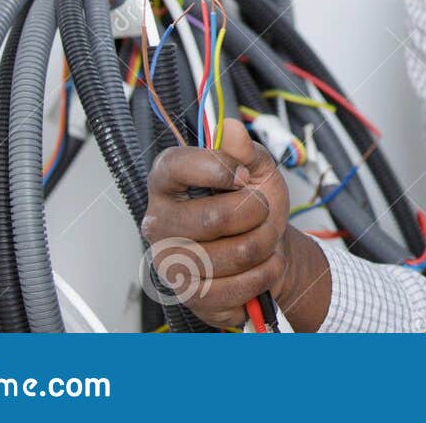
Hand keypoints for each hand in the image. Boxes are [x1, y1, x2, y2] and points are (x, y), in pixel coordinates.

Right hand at [141, 118, 327, 329]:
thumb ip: (246, 151)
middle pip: (215, 217)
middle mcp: (159, 221)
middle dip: (258, 214)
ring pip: (235, 254)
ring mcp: (169, 262)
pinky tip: (259, 268)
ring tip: (262, 240)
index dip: (218, 168)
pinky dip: (263, 275)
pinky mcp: (187, 296)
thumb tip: (231, 129)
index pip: (176, 166)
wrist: (267, 251)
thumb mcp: (258, 170)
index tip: (243, 175)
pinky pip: (237, 287)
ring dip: (265, 246)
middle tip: (262, 213)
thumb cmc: (255, 207)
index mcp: (168, 182)